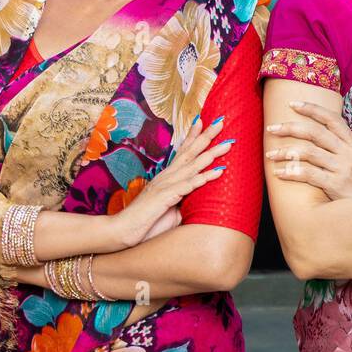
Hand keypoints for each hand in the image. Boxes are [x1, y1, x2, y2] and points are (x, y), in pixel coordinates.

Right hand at [111, 116, 232, 247]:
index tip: (204, 121)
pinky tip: (218, 172)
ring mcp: (166, 185)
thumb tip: (196, 202)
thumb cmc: (146, 222)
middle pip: (190, 152)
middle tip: (222, 121)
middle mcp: (167, 177)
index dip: (194, 136)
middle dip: (207, 136)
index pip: (183, 152)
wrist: (122, 231)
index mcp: (167, 177)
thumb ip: (183, 202)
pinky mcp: (165, 197)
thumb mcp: (170, 210)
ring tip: (228, 144)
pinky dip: (203, 178)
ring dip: (211, 154)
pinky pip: (188, 186)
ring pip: (192, 165)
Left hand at [267, 99, 351, 199]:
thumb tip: (319, 134)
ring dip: (285, 152)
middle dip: (290, 127)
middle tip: (272, 128)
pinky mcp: (336, 185)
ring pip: (308, 152)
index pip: (331, 119)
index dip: (311, 109)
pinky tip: (279, 173)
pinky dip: (290, 172)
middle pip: (315, 132)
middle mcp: (348, 152)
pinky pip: (308, 174)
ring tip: (270, 154)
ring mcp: (343, 168)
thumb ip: (342, 147)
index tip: (292, 104)